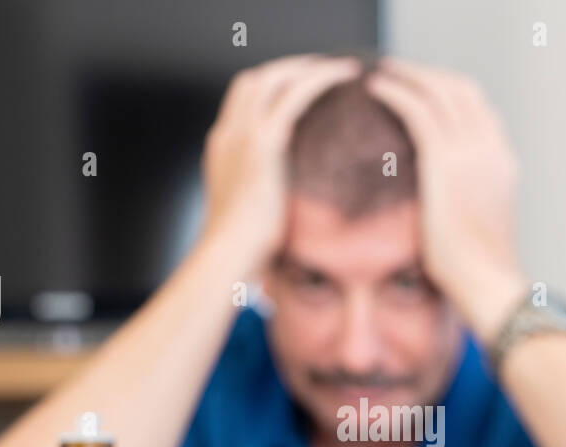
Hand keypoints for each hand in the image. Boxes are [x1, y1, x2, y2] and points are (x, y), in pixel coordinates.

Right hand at [200, 55, 360, 271]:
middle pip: (254, 80)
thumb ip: (259, 202)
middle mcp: (228, 135)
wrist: (225, 258)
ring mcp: (242, 136)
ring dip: (308, 68)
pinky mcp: (263, 144)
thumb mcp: (247, 218)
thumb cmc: (239, 252)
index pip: (241, 102)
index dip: (269, 90)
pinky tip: (344, 77)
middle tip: (322, 72)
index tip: (298, 91)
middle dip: (287, 70)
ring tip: (340, 69)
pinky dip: (319, 79)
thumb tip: (279, 216)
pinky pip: (294, 95)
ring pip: (274, 78)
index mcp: (221, 150)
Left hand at [368, 60, 527, 345]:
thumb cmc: (477, 272)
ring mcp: (472, 153)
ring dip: (409, 76)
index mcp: (502, 162)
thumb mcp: (477, 226)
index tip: (422, 91)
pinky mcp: (447, 163)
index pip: (478, 109)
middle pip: (461, 89)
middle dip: (428, 75)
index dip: (448, 92)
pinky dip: (397, 93)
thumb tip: (441, 204)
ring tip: (382, 75)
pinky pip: (419, 110)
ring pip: (440, 91)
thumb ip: (465, 200)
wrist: (489, 287)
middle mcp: (491, 149)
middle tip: (397, 72)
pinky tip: (375, 89)